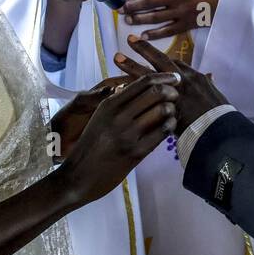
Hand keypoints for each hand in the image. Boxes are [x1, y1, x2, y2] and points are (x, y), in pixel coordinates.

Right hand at [57, 70, 180, 207]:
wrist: (77, 177)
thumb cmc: (91, 146)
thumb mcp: (100, 117)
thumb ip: (119, 103)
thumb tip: (144, 87)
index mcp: (109, 104)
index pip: (143, 82)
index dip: (164, 77)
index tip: (175, 78)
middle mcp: (118, 116)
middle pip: (156, 92)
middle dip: (172, 91)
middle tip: (176, 95)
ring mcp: (127, 135)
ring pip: (162, 110)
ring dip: (172, 109)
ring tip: (172, 112)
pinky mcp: (135, 153)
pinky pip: (162, 132)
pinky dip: (170, 126)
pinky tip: (168, 127)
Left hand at [114, 36, 229, 134]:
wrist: (219, 129)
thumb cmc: (218, 113)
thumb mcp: (215, 94)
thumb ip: (208, 83)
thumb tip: (210, 76)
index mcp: (193, 77)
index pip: (172, 61)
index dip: (157, 53)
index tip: (144, 45)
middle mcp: (181, 81)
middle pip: (160, 61)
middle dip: (144, 50)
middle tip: (129, 39)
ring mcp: (172, 93)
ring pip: (149, 76)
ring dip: (132, 66)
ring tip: (117, 57)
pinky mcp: (164, 107)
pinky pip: (144, 98)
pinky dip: (132, 93)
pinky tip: (118, 88)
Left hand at [123, 0, 224, 39]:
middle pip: (150, 2)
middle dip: (133, 5)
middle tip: (120, 8)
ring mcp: (181, 12)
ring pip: (156, 17)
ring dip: (140, 19)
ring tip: (127, 20)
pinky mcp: (188, 23)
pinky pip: (169, 30)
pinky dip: (156, 33)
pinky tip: (145, 35)